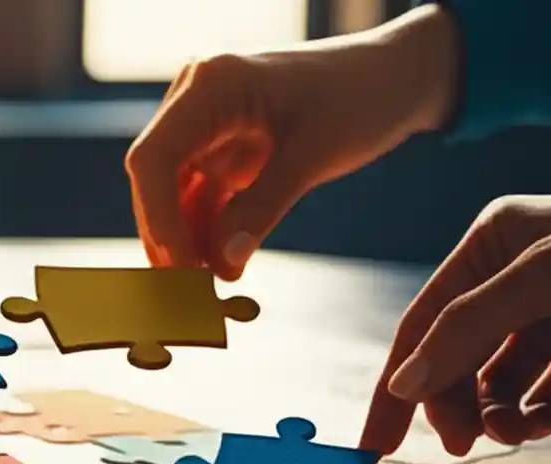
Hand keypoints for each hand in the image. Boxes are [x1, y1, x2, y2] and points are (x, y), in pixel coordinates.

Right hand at [125, 4, 457, 279]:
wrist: (395, 78)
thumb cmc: (361, 99)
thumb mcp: (314, 155)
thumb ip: (262, 208)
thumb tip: (220, 267)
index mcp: (210, 86)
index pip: (155, 159)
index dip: (157, 219)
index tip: (180, 271)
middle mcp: (195, 101)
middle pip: (155, 179)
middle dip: (169, 239)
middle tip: (187, 299)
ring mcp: (205, 126)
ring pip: (172, 195)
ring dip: (187, 243)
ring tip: (206, 294)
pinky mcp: (221, 150)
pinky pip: (200, 198)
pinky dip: (208, 235)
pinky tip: (223, 271)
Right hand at [361, 192, 550, 455]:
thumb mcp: (545, 278)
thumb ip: (467, 329)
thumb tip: (402, 383)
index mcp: (491, 243)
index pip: (424, 323)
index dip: (396, 383)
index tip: (374, 442)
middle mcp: (513, 279)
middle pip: (454, 358)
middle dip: (452, 403)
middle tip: (461, 446)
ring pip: (494, 382)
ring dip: (494, 414)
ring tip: (511, 434)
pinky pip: (540, 395)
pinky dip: (533, 416)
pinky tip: (540, 425)